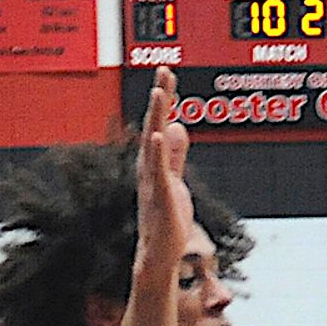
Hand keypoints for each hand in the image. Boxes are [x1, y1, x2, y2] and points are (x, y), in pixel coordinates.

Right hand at [136, 67, 193, 276]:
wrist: (158, 254)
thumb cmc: (165, 220)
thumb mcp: (175, 179)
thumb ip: (175, 154)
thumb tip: (176, 127)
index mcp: (154, 163)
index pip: (160, 124)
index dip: (164, 100)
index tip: (167, 75)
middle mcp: (150, 167)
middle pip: (154, 126)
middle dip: (160, 98)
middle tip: (164, 71)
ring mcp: (154, 180)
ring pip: (153, 143)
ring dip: (157, 117)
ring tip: (160, 93)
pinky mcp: (161, 196)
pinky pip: (159, 170)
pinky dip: (158, 151)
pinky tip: (159, 133)